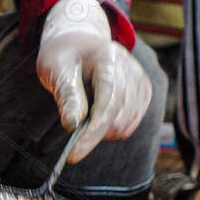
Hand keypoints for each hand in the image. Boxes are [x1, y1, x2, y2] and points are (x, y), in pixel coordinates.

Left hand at [34, 0, 151, 163]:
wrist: (79, 43)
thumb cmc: (64, 56)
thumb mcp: (56, 71)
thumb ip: (67, 97)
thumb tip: (74, 126)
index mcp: (110, 59)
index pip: (107, 105)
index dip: (91, 134)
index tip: (73, 155)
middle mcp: (132, 69)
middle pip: (118, 118)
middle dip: (93, 132)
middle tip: (72, 123)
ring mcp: (141, 81)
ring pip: (126, 125)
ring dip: (101, 130)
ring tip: (85, 109)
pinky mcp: (144, 93)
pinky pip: (130, 124)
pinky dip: (111, 128)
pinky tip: (97, 112)